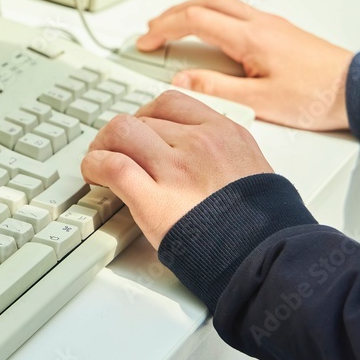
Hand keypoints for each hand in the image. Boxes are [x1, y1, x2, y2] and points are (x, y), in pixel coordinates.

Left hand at [81, 91, 273, 248]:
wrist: (265, 256)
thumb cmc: (260, 223)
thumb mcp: (250, 169)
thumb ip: (219, 153)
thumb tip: (190, 151)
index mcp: (224, 134)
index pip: (170, 103)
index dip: (145, 115)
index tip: (139, 130)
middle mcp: (199, 143)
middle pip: (141, 118)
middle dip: (121, 134)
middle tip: (113, 151)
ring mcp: (176, 169)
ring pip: (121, 132)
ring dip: (103, 145)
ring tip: (100, 162)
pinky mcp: (154, 199)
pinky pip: (112, 165)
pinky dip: (95, 165)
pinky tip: (95, 175)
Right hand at [137, 0, 353, 130]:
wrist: (358, 90)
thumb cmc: (318, 96)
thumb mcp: (259, 102)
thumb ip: (215, 89)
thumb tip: (182, 81)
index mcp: (250, 37)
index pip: (194, 20)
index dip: (164, 28)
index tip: (146, 41)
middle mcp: (260, 24)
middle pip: (205, 3)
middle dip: (172, 13)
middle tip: (152, 29)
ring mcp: (271, 24)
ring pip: (221, 3)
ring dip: (191, 10)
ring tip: (173, 25)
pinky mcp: (279, 31)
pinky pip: (236, 12)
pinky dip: (212, 15)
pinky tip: (210, 32)